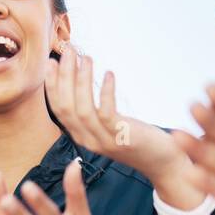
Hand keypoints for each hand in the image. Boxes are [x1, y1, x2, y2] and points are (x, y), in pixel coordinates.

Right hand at [45, 50, 200, 208]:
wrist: (162, 163)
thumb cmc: (137, 138)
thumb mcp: (109, 126)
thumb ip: (94, 111)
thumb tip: (82, 83)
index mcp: (81, 136)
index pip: (58, 109)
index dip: (52, 85)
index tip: (51, 62)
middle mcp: (87, 140)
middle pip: (66, 106)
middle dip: (63, 77)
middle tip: (68, 52)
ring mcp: (103, 140)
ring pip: (82, 109)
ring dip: (81, 81)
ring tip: (87, 58)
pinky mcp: (121, 137)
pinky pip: (107, 113)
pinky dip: (105, 92)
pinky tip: (109, 74)